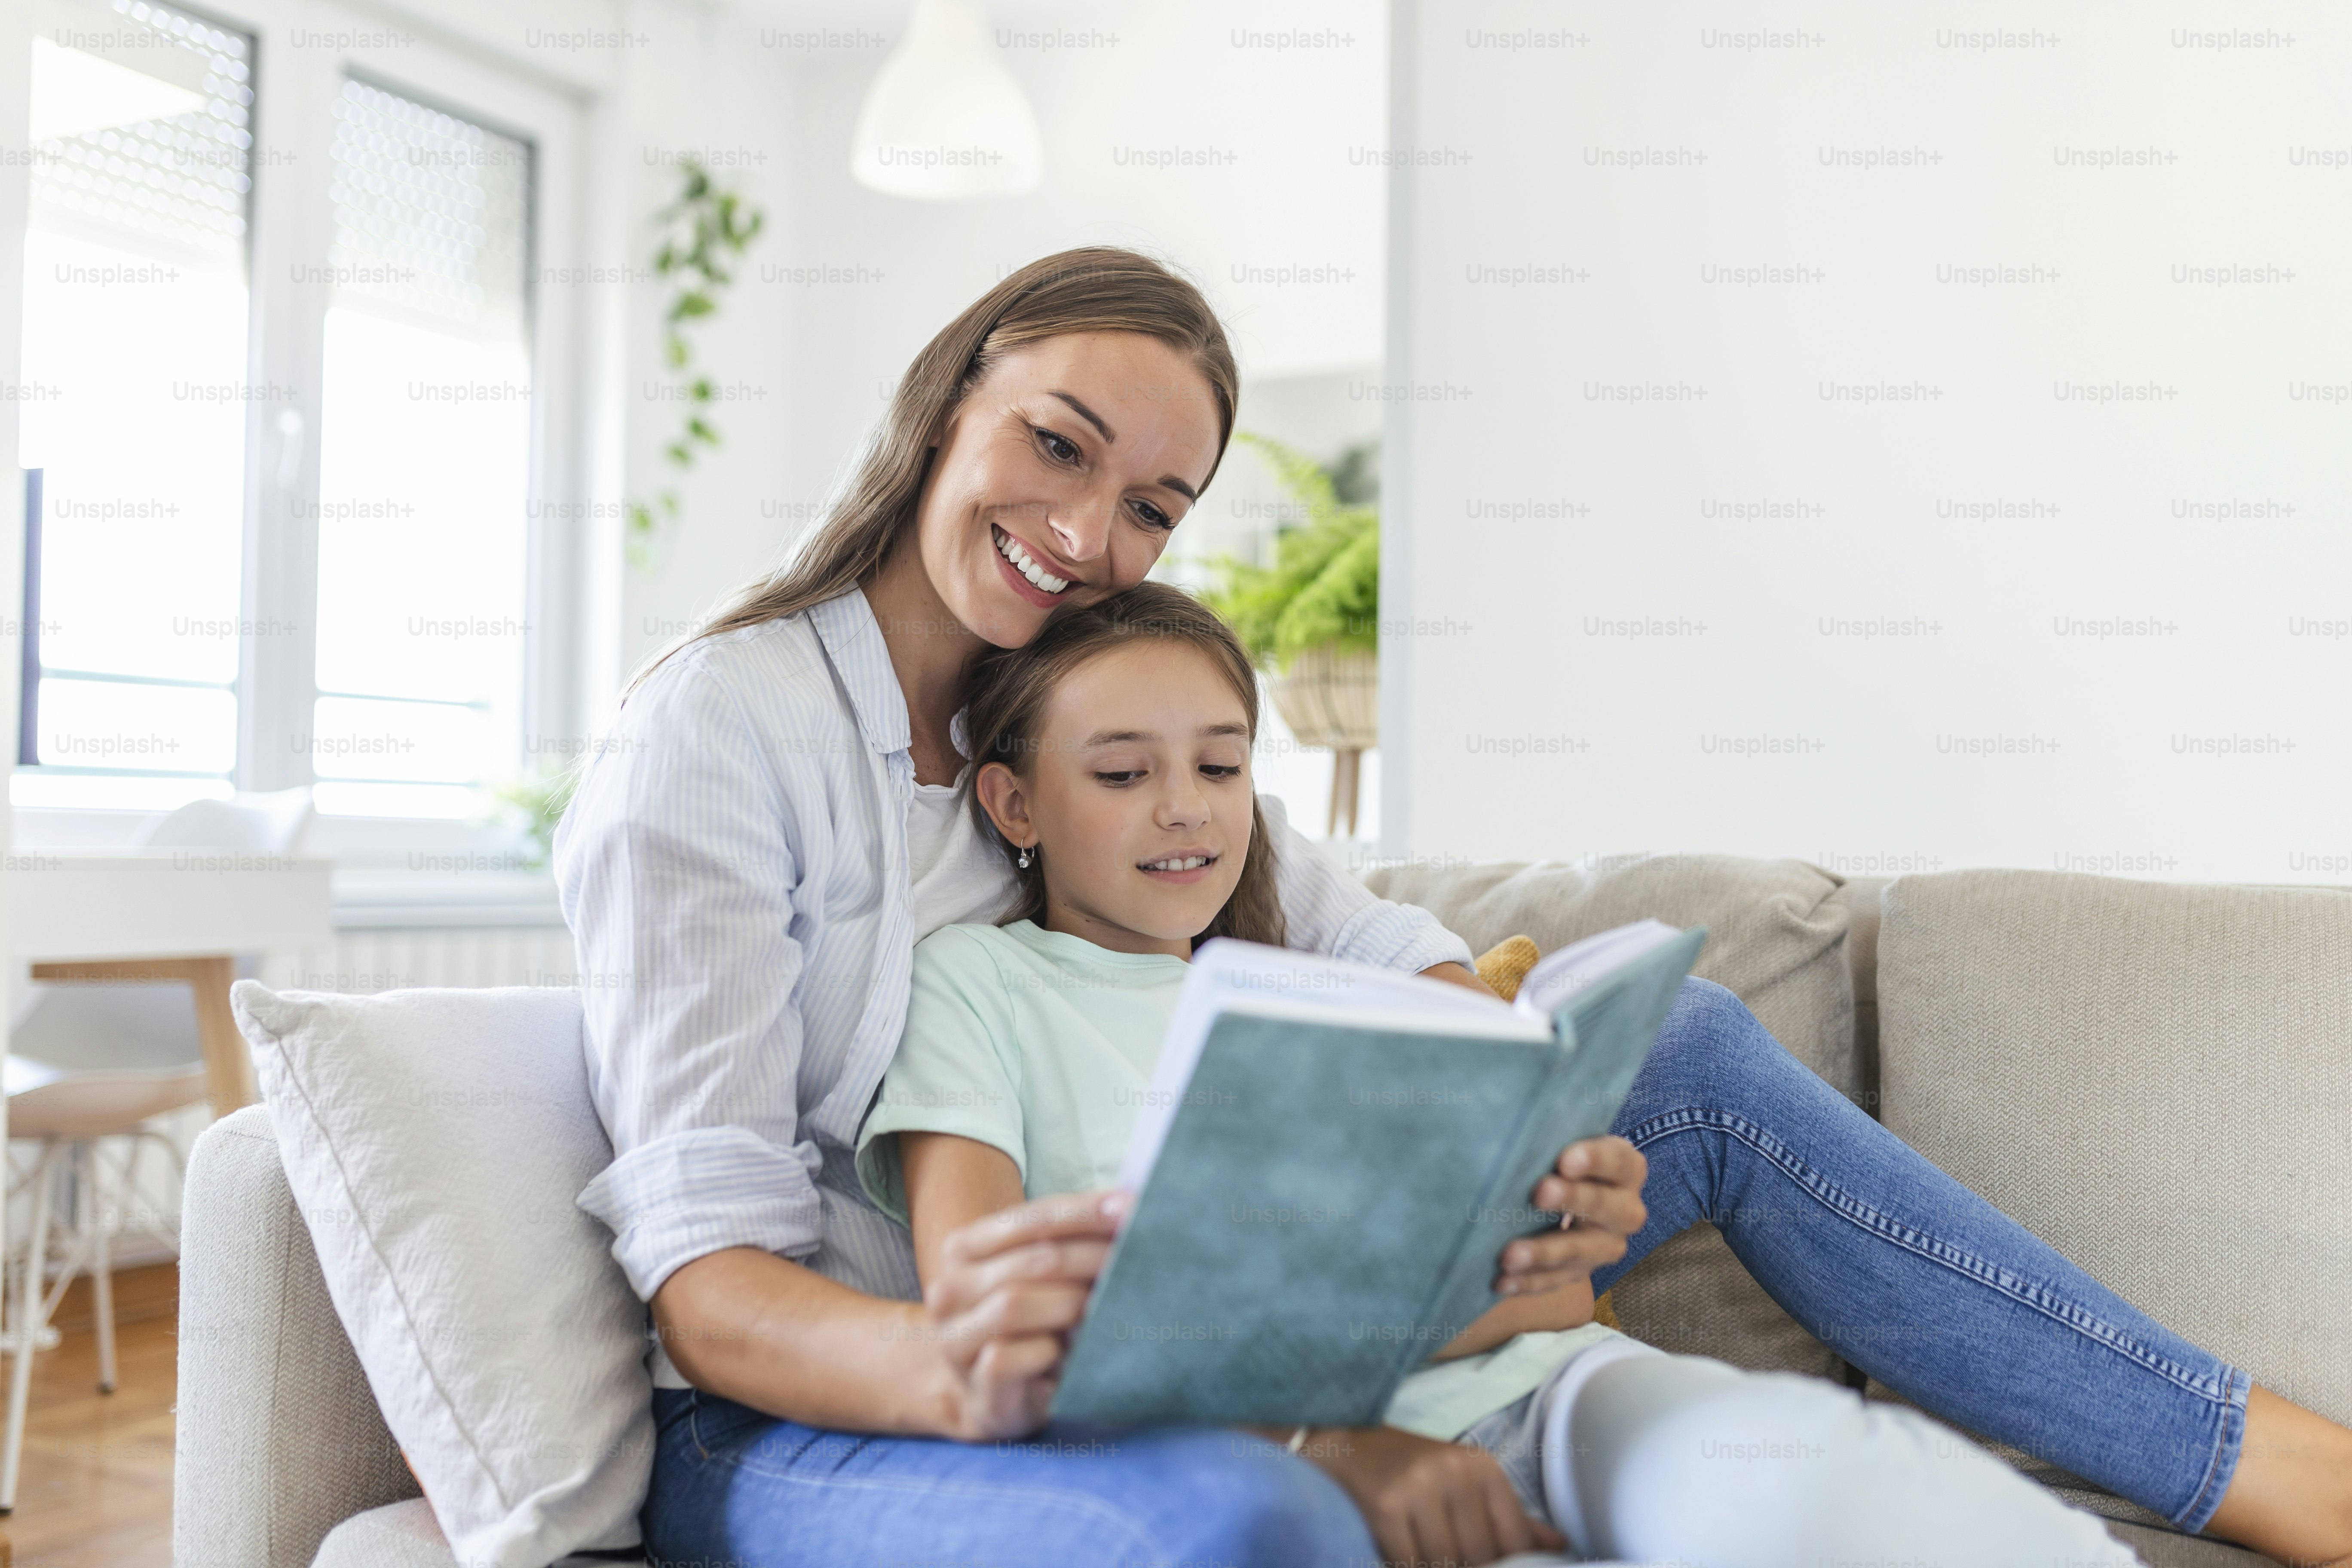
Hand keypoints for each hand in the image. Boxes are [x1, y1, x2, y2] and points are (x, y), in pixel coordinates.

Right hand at [919, 1189, 1125, 1440]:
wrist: (991, 1395)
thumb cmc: (1028, 1325)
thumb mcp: (1040, 1275)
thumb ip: (1067, 1240)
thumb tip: (1125, 1205)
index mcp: (963, 1248)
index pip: (1028, 1218)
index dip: (1082, 1212)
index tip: (1129, 1208)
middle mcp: (949, 1288)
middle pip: (1032, 1260)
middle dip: (1090, 1256)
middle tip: (1136, 1258)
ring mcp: (953, 1338)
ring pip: (1012, 1304)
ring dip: (1070, 1303)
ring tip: (1104, 1306)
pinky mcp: (972, 1383)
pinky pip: (1007, 1357)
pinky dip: (1046, 1351)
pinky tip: (1066, 1354)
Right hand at [1300, 1425, 1564, 1566]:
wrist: (1342, 1441)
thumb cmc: (1409, 1466)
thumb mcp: (1463, 1479)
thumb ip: (1507, 1515)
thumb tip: (1560, 1546)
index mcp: (1481, 1466)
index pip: (1513, 1538)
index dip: (1505, 1565)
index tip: (1489, 1566)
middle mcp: (1455, 1472)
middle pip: (1478, 1555)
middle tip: (1451, 1560)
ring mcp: (1419, 1488)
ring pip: (1444, 1562)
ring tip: (1427, 1557)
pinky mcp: (1386, 1506)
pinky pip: (1408, 1562)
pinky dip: (1407, 1567)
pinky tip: (1401, 1558)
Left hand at [1495, 1136, 1646, 1298]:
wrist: (1567, 1196)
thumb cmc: (1557, 1157)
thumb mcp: (1562, 1140)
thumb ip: (1549, 1129)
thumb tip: (1507, 1111)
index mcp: (1626, 1169)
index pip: (1619, 1162)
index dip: (1596, 1160)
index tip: (1565, 1160)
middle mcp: (1625, 1209)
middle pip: (1606, 1207)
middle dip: (1573, 1200)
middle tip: (1539, 1193)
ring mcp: (1606, 1245)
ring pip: (1582, 1251)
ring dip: (1545, 1253)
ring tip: (1509, 1255)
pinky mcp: (1581, 1272)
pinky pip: (1558, 1281)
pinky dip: (1529, 1281)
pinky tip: (1501, 1281)